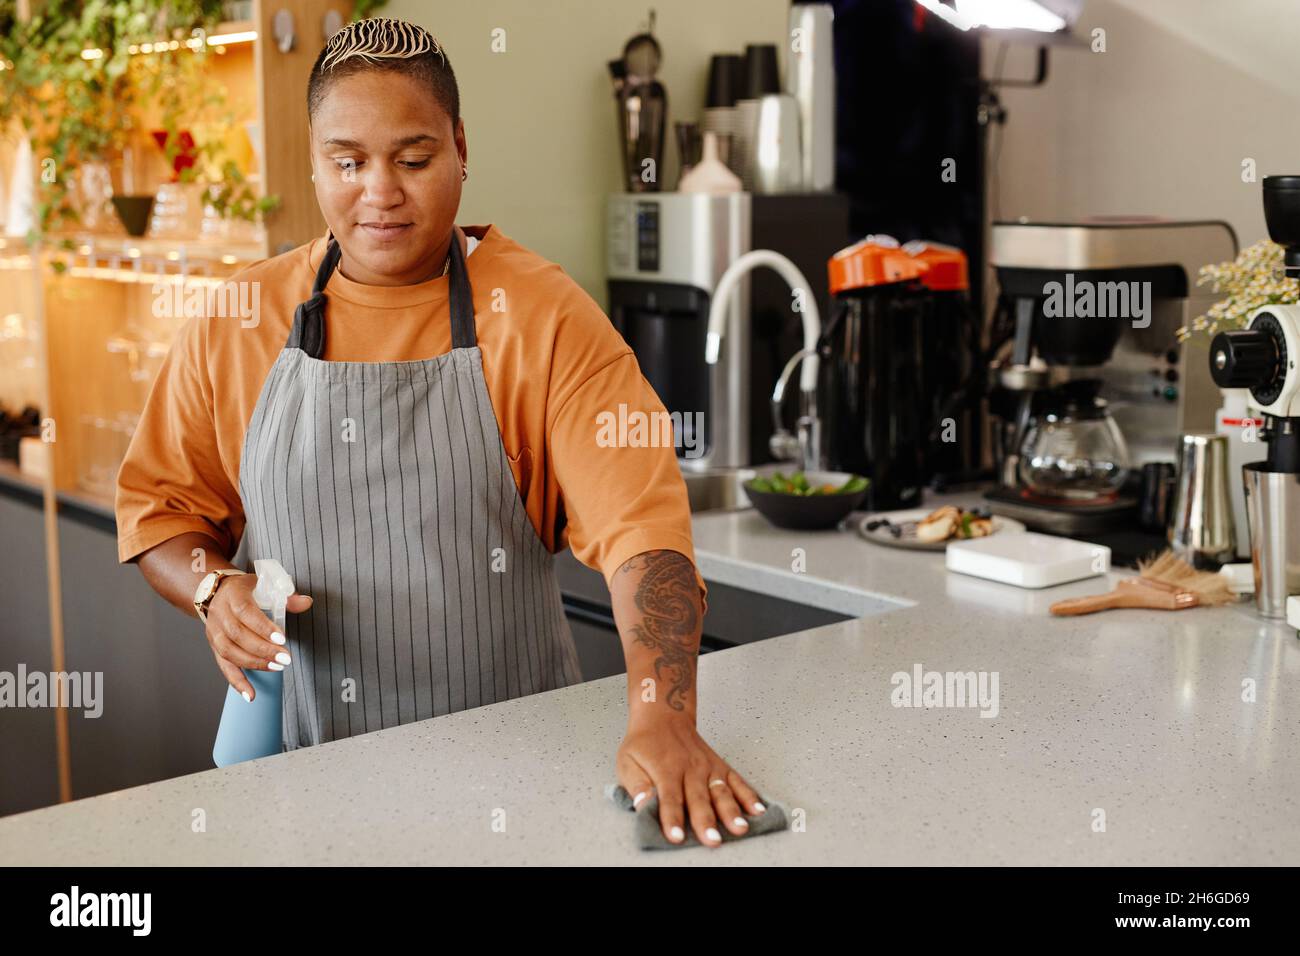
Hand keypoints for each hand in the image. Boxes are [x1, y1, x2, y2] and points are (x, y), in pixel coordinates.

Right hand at [203, 574, 312, 701]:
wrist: (217, 592)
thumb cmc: (246, 590)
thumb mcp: (265, 585)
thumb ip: (286, 597)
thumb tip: (307, 603)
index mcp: (233, 596)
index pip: (245, 612)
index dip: (263, 627)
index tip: (282, 638)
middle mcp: (219, 615)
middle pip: (237, 635)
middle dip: (263, 649)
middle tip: (285, 658)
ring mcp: (214, 632)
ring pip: (229, 652)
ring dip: (254, 663)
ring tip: (277, 668)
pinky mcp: (214, 647)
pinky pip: (224, 667)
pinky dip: (237, 682)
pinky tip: (251, 695)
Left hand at [616, 713, 764, 847]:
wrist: (665, 716)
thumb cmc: (645, 743)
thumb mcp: (628, 761)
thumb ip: (636, 785)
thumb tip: (643, 804)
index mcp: (665, 769)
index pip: (669, 798)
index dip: (672, 818)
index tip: (676, 837)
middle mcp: (690, 769)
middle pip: (699, 799)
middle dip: (706, 821)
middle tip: (712, 840)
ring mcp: (709, 768)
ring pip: (722, 792)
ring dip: (732, 811)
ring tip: (740, 828)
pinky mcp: (721, 767)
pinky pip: (738, 782)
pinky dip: (749, 796)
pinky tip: (758, 811)